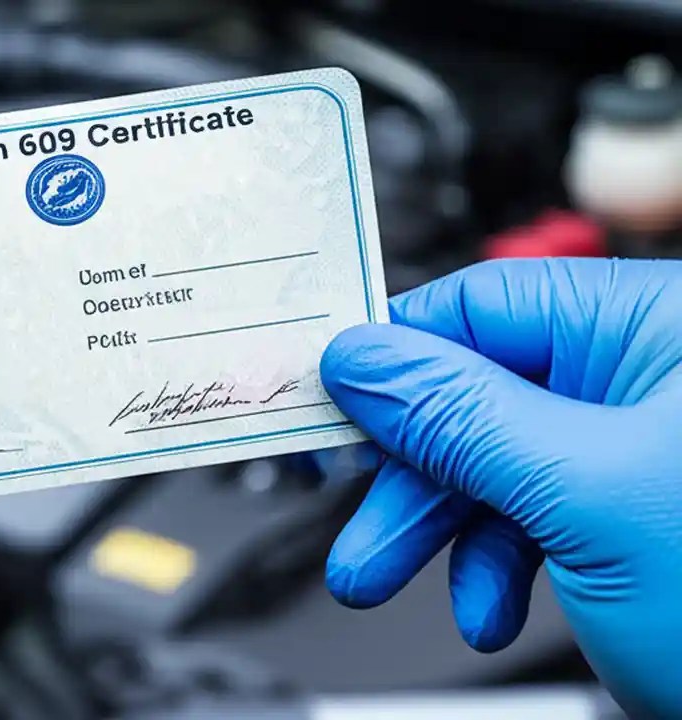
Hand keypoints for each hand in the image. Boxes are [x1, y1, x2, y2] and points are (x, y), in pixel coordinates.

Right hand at [320, 258, 681, 717]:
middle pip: (478, 395)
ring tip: (391, 579)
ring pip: (496, 464)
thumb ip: (459, 416)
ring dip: (437, 530)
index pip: (482, 307)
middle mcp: (646, 380)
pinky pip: (533, 514)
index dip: (394, 356)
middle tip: (353, 522)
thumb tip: (365, 359)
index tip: (329, 402)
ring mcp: (638, 451)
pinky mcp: (630, 513)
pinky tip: (487, 604)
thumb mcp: (582, 496)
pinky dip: (494, 562)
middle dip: (409, 472)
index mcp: (653, 332)